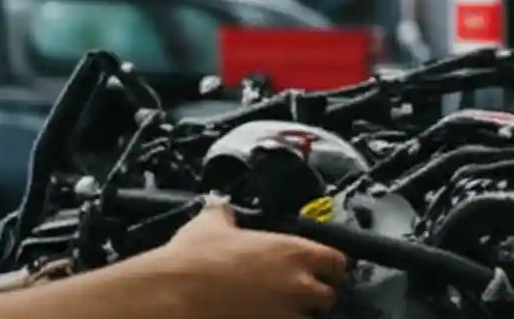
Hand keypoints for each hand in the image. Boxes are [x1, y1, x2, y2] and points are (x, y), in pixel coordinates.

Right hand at [154, 199, 347, 318]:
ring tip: (280, 308)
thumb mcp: (212, 223)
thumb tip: (220, 206)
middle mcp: (297, 284)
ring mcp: (284, 314)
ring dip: (299, 313)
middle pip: (328, 296)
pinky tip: (263, 316)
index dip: (331, 265)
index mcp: (293, 251)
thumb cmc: (196, 255)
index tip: (323, 267)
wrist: (175, 293)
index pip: (337, 261)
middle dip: (317, 294)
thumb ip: (225, 213)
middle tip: (300, 291)